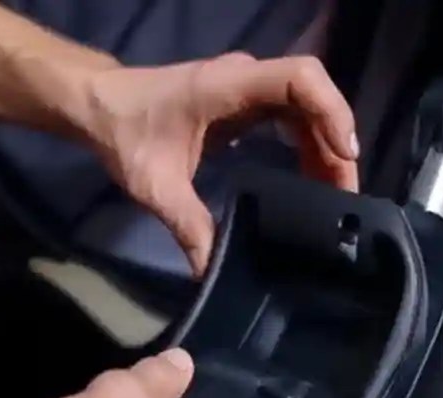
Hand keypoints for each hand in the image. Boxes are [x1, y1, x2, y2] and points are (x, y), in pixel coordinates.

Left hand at [72, 53, 360, 274]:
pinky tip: (313, 182)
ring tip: (335, 196)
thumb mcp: (154, 186)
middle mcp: (246, 78)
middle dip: (336, 142)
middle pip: (313, 95)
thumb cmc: (124, 133)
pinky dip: (309, 146)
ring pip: (307, 107)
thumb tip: (210, 274)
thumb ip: (188, 227)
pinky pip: (293, 116)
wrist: (97, 105)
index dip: (330, 110)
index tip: (344, 154)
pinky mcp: (247, 101)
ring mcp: (249, 87)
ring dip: (327, 147)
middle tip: (345, 194)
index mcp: (227, 86)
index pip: (298, 78)